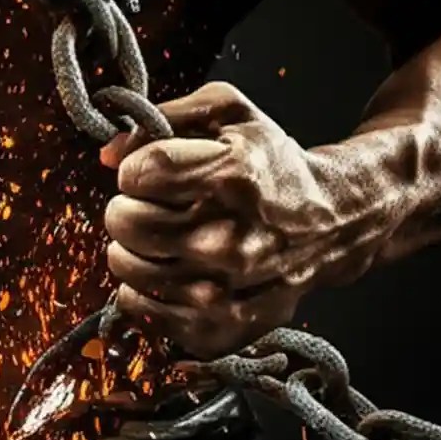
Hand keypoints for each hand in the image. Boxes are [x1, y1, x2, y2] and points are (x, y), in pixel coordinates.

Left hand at [101, 81, 337, 359]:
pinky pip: (138, 308)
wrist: (331, 223)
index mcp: (231, 177)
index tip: (152, 174)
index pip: (138, 174)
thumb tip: (109, 154)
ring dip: (131, 249)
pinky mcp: (215, 326)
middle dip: (128, 208)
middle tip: (152, 207)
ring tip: (161, 238)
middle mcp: (226, 239)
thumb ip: (163, 117)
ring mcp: (221, 290)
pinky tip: (167, 271)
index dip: (136, 170)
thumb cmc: (271, 164)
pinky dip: (141, 289)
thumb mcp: (230, 112)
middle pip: (124, 222)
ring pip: (124, 266)